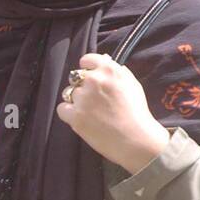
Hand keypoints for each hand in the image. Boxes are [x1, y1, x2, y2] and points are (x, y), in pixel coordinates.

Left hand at [56, 53, 170, 174]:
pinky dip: (69, 113)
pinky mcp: (75, 116)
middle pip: (77, 77)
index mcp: (109, 70)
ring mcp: (83, 98)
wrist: (136, 139)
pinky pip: (62, 108)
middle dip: (83, 86)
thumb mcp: (133, 85)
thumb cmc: (137, 113)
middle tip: (94, 99)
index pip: (87, 59)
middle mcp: (94, 80)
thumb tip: (105, 60)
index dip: (88, 68)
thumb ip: (118, 71)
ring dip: (77, 100)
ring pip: (68, 93)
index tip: (91, 76)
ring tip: (91, 112)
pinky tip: (82, 118)